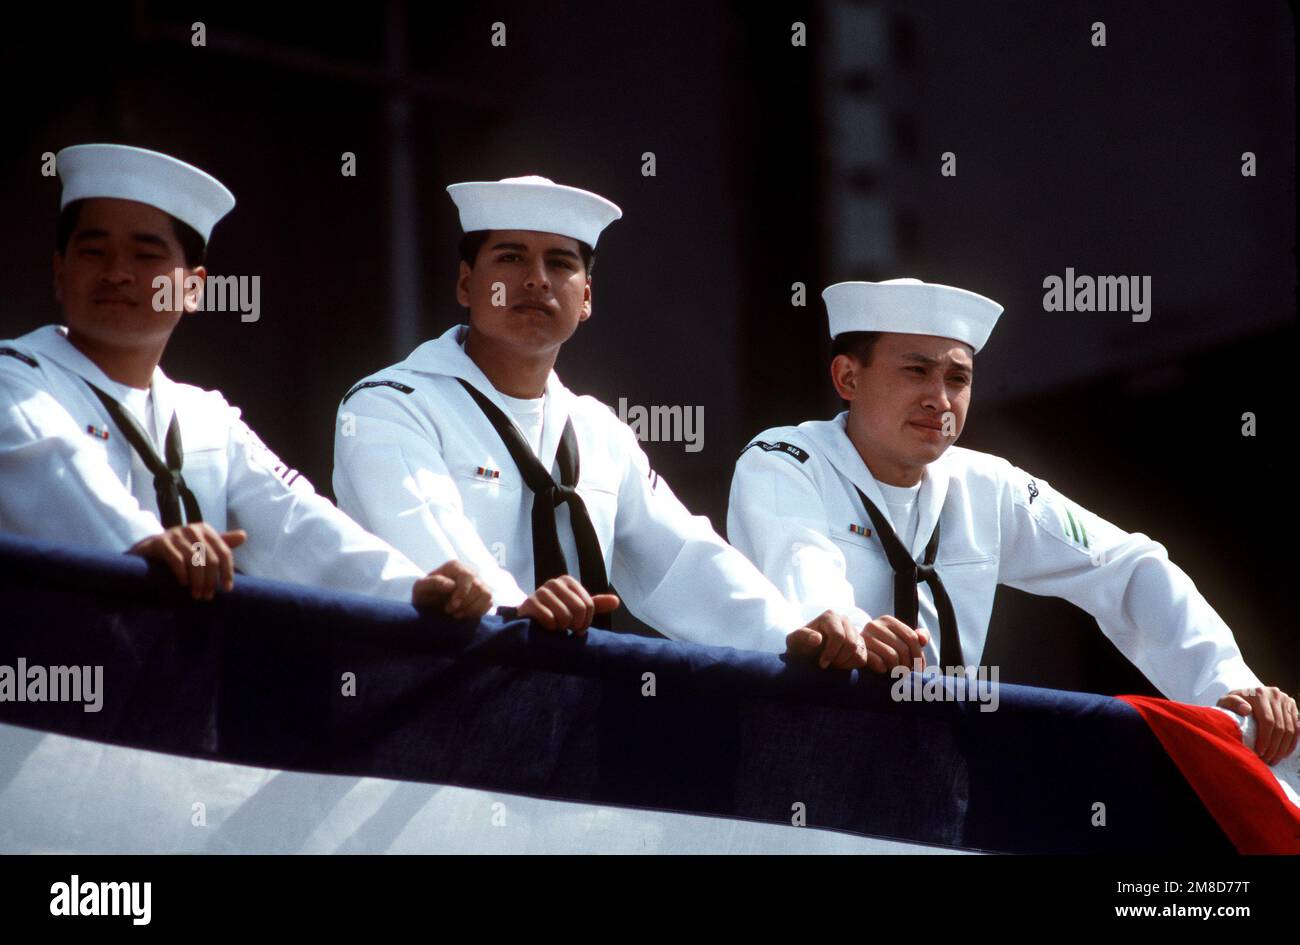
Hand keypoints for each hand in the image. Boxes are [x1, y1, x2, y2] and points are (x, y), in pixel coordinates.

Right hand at [128, 524, 246, 600]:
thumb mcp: (201, 546)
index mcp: (205, 529)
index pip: (224, 552)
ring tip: (196, 595)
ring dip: (197, 582)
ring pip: (195, 561)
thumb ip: (221, 543)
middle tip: (207, 596)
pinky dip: (182, 574)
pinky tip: (183, 584)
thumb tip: (244, 535)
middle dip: (210, 581)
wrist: (146, 550)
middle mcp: (192, 529)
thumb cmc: (179, 550)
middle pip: (210, 559)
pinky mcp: (160, 542)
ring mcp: (175, 534)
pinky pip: (177, 560)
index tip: (227, 589)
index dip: (227, 572)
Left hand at [412, 560, 492, 618]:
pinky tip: (465, 615)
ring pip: (487, 595)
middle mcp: (470, 572)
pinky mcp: (483, 596)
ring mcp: (478, 584)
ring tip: (457, 615)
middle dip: (465, 604)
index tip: (452, 606)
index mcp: (455, 566)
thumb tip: (451, 585)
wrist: (430, 605)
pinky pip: (489, 603)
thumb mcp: (420, 588)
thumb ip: (433, 583)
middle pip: (479, 587)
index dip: (463, 592)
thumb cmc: (425, 594)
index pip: (468, 576)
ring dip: (472, 609)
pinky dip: (478, 612)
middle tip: (449, 611)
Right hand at [518, 575, 619, 633]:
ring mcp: (541, 591)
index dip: (585, 622)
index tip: (578, 627)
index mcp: (568, 581)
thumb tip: (616, 601)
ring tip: (557, 627)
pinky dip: (550, 628)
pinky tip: (546, 627)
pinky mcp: (530, 603)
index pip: (588, 605)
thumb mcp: (576, 608)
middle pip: (579, 609)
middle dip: (575, 625)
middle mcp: (554, 582)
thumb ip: (596, 605)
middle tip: (567, 629)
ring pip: (564, 616)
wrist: (528, 618)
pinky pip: (549, 619)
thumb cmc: (556, 613)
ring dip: (562, 627)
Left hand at [784, 610, 868, 668]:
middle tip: (827, 665)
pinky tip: (840, 664)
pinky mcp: (861, 643)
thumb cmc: (800, 645)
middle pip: (851, 644)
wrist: (807, 653)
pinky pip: (863, 658)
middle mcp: (845, 620)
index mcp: (830, 616)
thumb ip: (803, 636)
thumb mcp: (794, 640)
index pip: (838, 636)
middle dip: (838, 659)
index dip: (831, 653)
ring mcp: (855, 631)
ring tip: (832, 664)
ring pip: (858, 651)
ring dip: (844, 663)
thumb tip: (817, 638)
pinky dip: (851, 665)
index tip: (821, 664)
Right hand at [860, 615, 929, 673]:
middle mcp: (875, 625)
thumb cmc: (882, 645)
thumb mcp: (899, 638)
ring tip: (896, 672)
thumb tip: (923, 640)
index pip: (912, 637)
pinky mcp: (859, 651)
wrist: (855, 649)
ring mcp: (865, 637)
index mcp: (888, 620)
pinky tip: (883, 669)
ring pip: (892, 656)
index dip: (919, 655)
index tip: (919, 668)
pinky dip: (884, 669)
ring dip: (897, 668)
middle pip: (903, 648)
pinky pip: (878, 663)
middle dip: (909, 664)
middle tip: (908, 673)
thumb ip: (916, 636)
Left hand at [1217, 686, 1298, 765]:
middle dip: (1274, 747)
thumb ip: (1232, 703)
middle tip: (1267, 760)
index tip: (1259, 752)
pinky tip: (1283, 753)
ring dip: (1283, 748)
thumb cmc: (1231, 704)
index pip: (1268, 721)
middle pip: (1280, 727)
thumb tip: (1246, 709)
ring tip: (1273, 760)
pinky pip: (1297, 728)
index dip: (1265, 739)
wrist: (1243, 696)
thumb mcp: (1226, 702)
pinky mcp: (1292, 707)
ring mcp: (1286, 700)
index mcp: (1259, 693)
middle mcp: (1275, 694)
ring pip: (1291, 729)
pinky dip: (1291, 743)